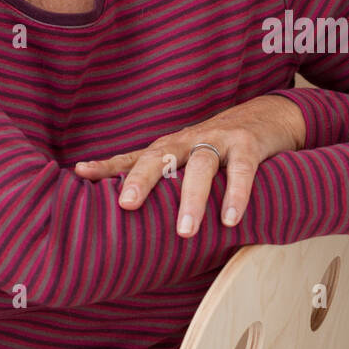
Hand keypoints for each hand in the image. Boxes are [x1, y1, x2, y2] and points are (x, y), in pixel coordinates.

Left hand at [74, 93, 305, 236]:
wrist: (267, 116)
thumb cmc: (219, 147)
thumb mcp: (187, 158)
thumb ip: (163, 180)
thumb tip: (126, 210)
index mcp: (170, 148)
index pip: (133, 157)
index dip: (107, 166)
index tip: (80, 173)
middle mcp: (188, 140)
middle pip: (160, 156)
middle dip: (141, 179)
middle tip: (126, 205)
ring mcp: (218, 140)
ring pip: (200, 166)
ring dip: (191, 198)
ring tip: (185, 231)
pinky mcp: (248, 144)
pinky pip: (241, 171)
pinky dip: (236, 195)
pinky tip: (229, 219)